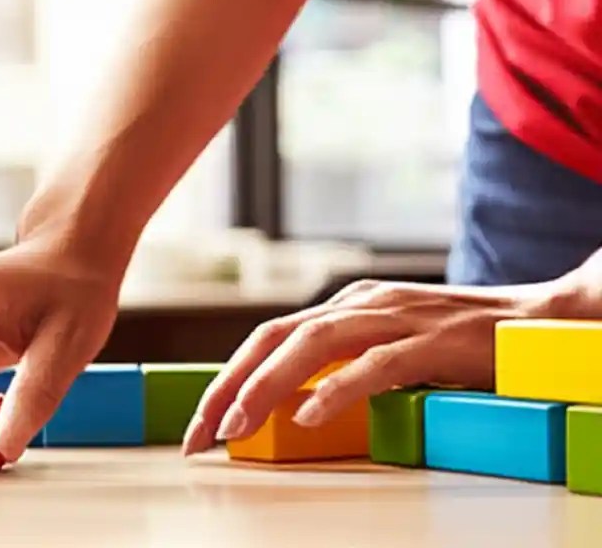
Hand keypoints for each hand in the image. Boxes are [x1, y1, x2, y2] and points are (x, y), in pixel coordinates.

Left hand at [181, 275, 589, 455]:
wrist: (539, 321)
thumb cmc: (458, 343)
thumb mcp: (387, 344)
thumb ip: (342, 361)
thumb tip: (290, 400)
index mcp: (344, 306)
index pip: (268, 339)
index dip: (227, 378)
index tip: (201, 423)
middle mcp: (360, 304)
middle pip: (274, 338)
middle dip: (229, 386)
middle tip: (201, 434)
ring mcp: (396, 318)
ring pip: (313, 345)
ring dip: (267, 387)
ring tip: (236, 426)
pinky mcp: (434, 341)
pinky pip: (378, 365)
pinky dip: (340, 389)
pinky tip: (311, 416)